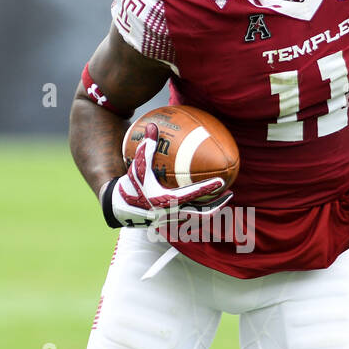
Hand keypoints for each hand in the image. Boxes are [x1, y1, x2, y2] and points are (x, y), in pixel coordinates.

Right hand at [101, 122, 231, 227]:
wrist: (118, 209)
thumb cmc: (129, 186)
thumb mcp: (137, 167)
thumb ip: (146, 147)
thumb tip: (151, 126)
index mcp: (167, 200)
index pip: (193, 194)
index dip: (209, 188)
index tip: (223, 182)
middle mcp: (172, 213)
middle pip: (202, 212)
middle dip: (218, 204)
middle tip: (230, 193)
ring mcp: (172, 220)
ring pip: (197, 218)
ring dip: (211, 210)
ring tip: (222, 200)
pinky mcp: (170, 223)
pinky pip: (190, 218)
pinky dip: (199, 211)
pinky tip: (203, 203)